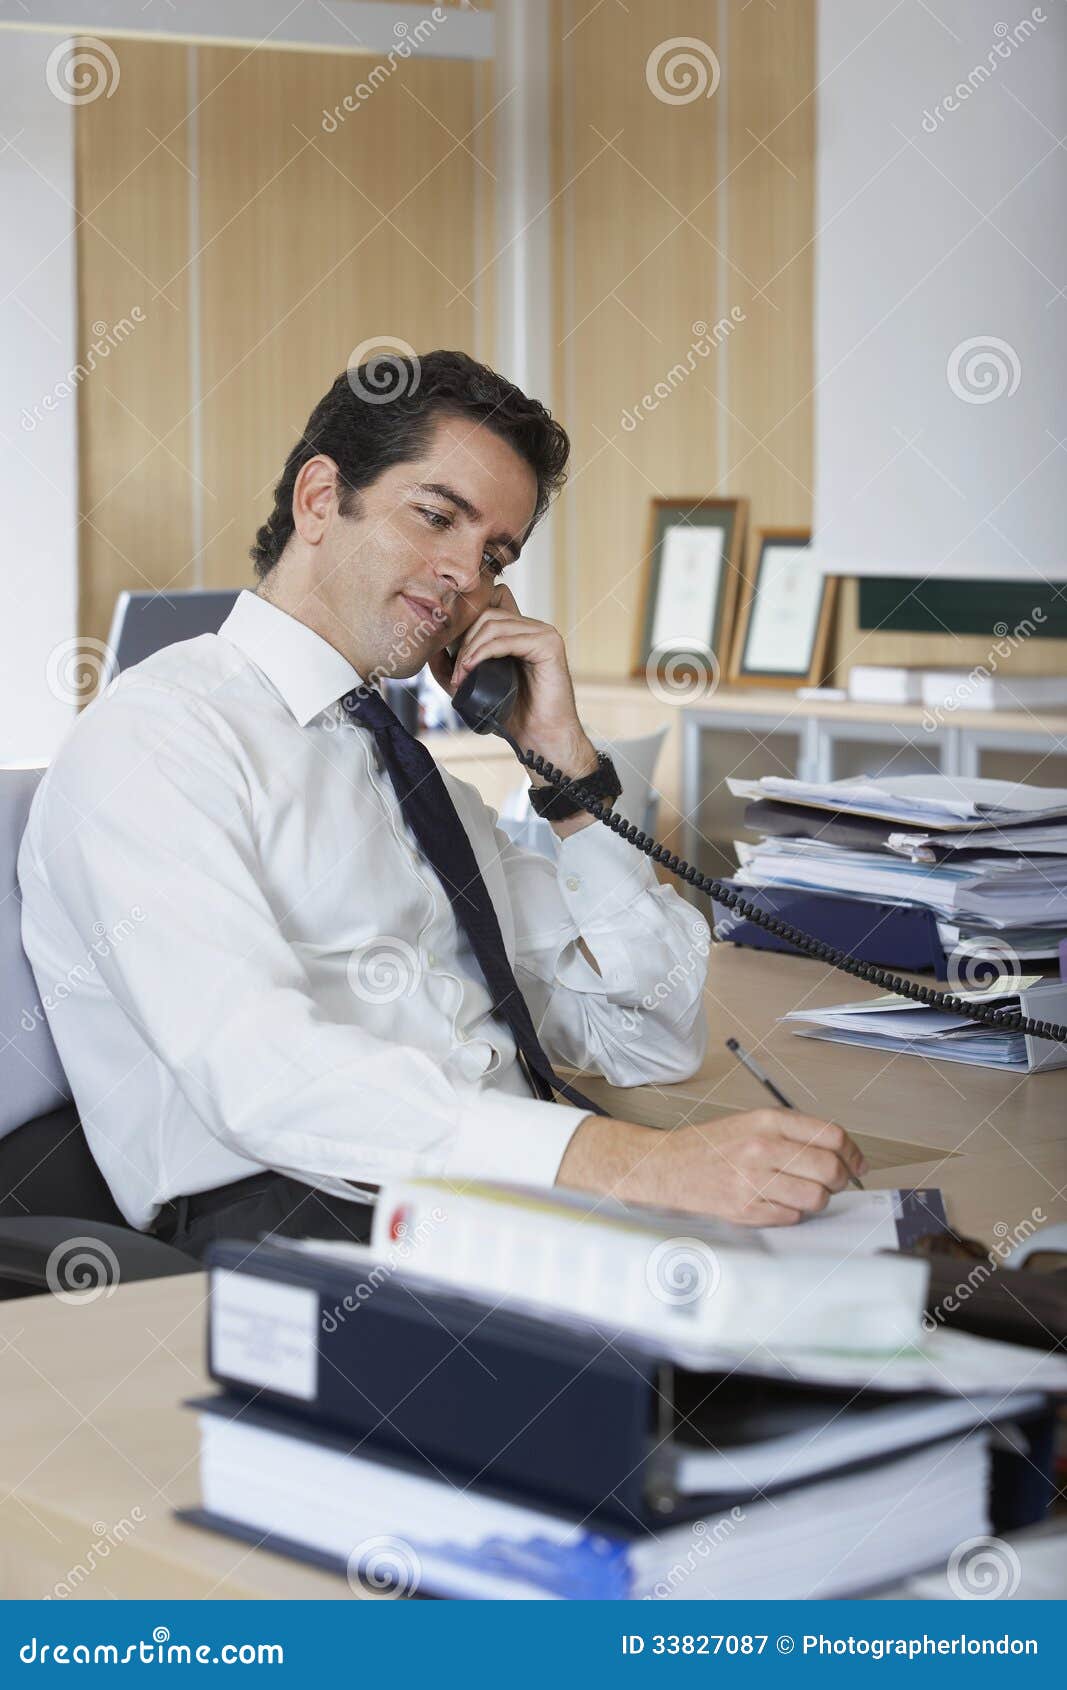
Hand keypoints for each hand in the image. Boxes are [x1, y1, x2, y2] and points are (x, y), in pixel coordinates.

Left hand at [428, 582, 597, 779]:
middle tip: (455, 673)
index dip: (465, 625)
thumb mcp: (475, 688)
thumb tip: (431, 651)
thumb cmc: (513, 716)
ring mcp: (543, 633)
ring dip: (470, 649)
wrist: (539, 740)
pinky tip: (472, 668)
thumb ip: (455, 669)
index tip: (450, 654)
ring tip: (461, 675)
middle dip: (463, 641)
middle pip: (486, 614)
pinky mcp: (549, 644)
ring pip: (493, 624)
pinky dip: (483, 652)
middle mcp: (533, 628)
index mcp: (519, 633)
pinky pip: (507, 639)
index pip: (487, 608)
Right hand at [557, 1109, 868, 1226]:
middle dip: (841, 1179)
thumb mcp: (753, 1122)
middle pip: (830, 1169)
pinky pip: (792, 1217)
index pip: (831, 1136)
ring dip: (818, 1199)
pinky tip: (778, 1201)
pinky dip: (793, 1212)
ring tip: (804, 1192)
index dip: (852, 1152)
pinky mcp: (747, 1210)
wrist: (669, 1167)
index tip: (856, 1162)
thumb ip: (795, 1132)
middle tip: (835, 1181)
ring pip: (816, 1198)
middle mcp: (762, 1149)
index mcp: (767, 1122)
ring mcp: (754, 1181)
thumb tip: (842, 1152)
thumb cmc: (713, 1145)